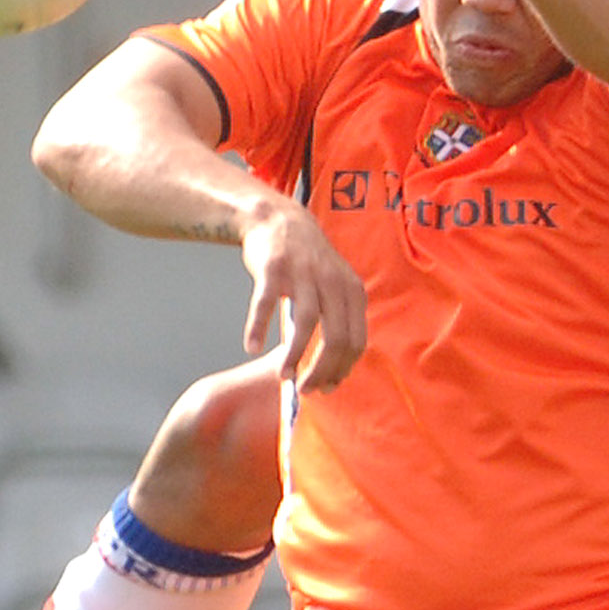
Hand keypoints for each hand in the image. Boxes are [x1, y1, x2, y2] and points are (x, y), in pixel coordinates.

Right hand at [239, 202, 367, 392]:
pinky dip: (258, 327)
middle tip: (307, 390)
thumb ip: (340, 318)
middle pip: (336, 337)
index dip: (342, 369)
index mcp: (352, 290)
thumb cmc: (307, 262)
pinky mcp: (273, 269)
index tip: (327, 386)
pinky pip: (266, 304)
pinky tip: (252, 347)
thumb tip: (337, 367)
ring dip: (295, 356)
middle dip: (322, 370)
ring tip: (284, 377)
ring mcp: (303, 274)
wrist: (278, 219)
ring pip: (306, 325)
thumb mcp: (336, 284)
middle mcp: (332, 281)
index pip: (356, 340)